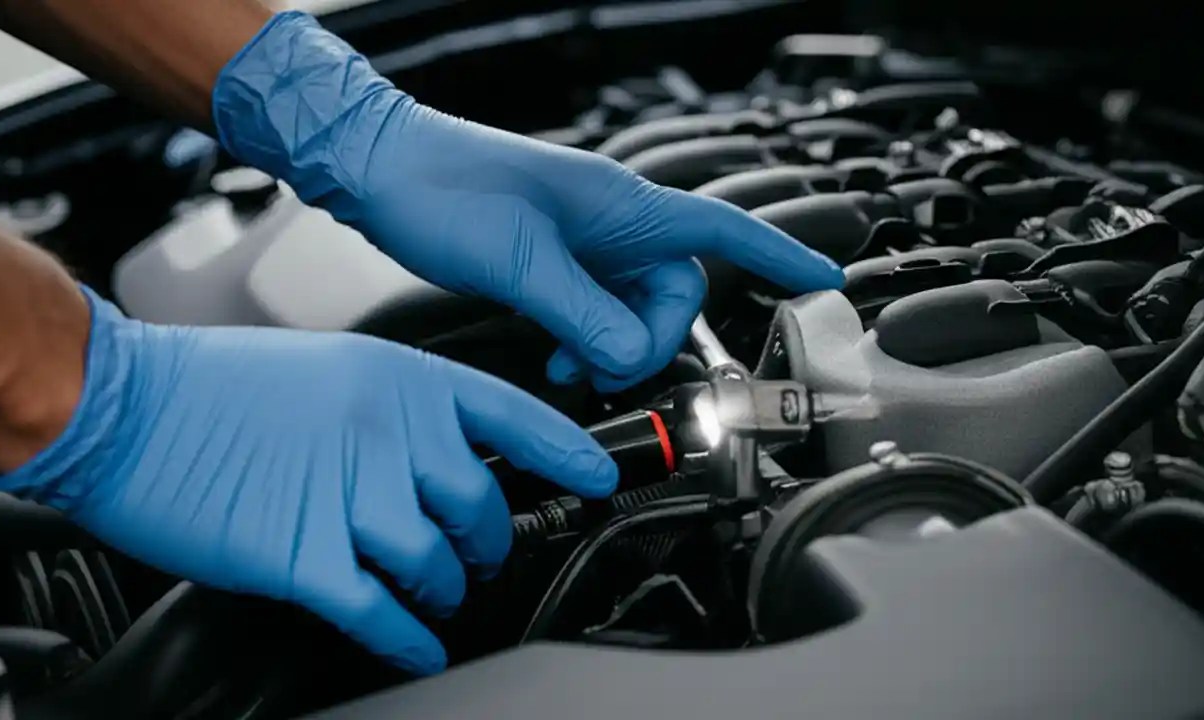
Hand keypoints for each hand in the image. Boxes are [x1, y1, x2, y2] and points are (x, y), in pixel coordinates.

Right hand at [0, 288, 617, 674]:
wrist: (127, 406)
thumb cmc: (217, 385)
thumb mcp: (332, 367)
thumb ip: (397, 411)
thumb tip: (443, 456)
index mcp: (401, 381)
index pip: (516, 415)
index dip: (569, 452)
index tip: (599, 476)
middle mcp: (390, 436)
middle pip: (483, 509)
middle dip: (488, 542)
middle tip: (477, 553)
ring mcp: (351, 498)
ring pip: (439, 566)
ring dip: (445, 590)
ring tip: (435, 592)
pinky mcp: (306, 558)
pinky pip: (384, 614)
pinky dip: (409, 638)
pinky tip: (415, 644)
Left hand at [213, 12, 844, 391]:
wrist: (380, 172)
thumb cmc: (442, 190)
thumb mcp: (518, 260)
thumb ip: (582, 312)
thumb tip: (632, 354)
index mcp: (622, 208)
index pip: (722, 231)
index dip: (779, 257)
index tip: (823, 280)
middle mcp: (612, 223)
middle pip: (674, 294)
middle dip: (648, 339)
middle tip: (601, 364)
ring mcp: (583, 242)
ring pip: (632, 309)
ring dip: (612, 346)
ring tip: (567, 364)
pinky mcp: (553, 259)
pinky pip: (594, 310)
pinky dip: (585, 341)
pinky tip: (554, 355)